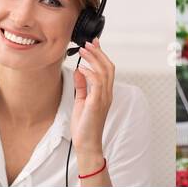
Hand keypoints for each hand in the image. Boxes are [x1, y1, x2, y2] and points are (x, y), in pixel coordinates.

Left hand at [69, 39, 115, 162]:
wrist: (86, 143)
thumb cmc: (84, 125)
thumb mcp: (81, 101)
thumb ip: (82, 86)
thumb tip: (79, 71)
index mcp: (105, 92)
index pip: (107, 69)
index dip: (101, 54)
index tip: (94, 43)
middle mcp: (107, 93)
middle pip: (108, 66)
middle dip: (98, 52)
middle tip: (87, 43)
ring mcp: (104, 97)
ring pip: (105, 71)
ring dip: (94, 58)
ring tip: (83, 50)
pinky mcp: (97, 102)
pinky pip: (97, 82)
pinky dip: (90, 73)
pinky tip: (82, 68)